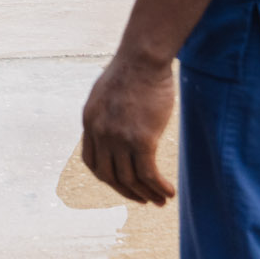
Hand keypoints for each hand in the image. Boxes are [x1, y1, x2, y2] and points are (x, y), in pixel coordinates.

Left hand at [80, 51, 176, 205]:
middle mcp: (100, 133)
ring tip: (162, 200)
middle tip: (145, 199)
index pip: (92, 163)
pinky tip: (169, 191)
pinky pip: (149, 174)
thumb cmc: (132, 70)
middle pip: (109, 176)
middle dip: (127, 192)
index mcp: (90, 122)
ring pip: (131, 179)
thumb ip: (107, 114)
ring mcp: (119, 138)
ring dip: (147, 194)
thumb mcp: (107, 93)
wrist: (142, 58)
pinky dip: (158, 187)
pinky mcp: (141, 139)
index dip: (108, 178)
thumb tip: (116, 127)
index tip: (124, 184)